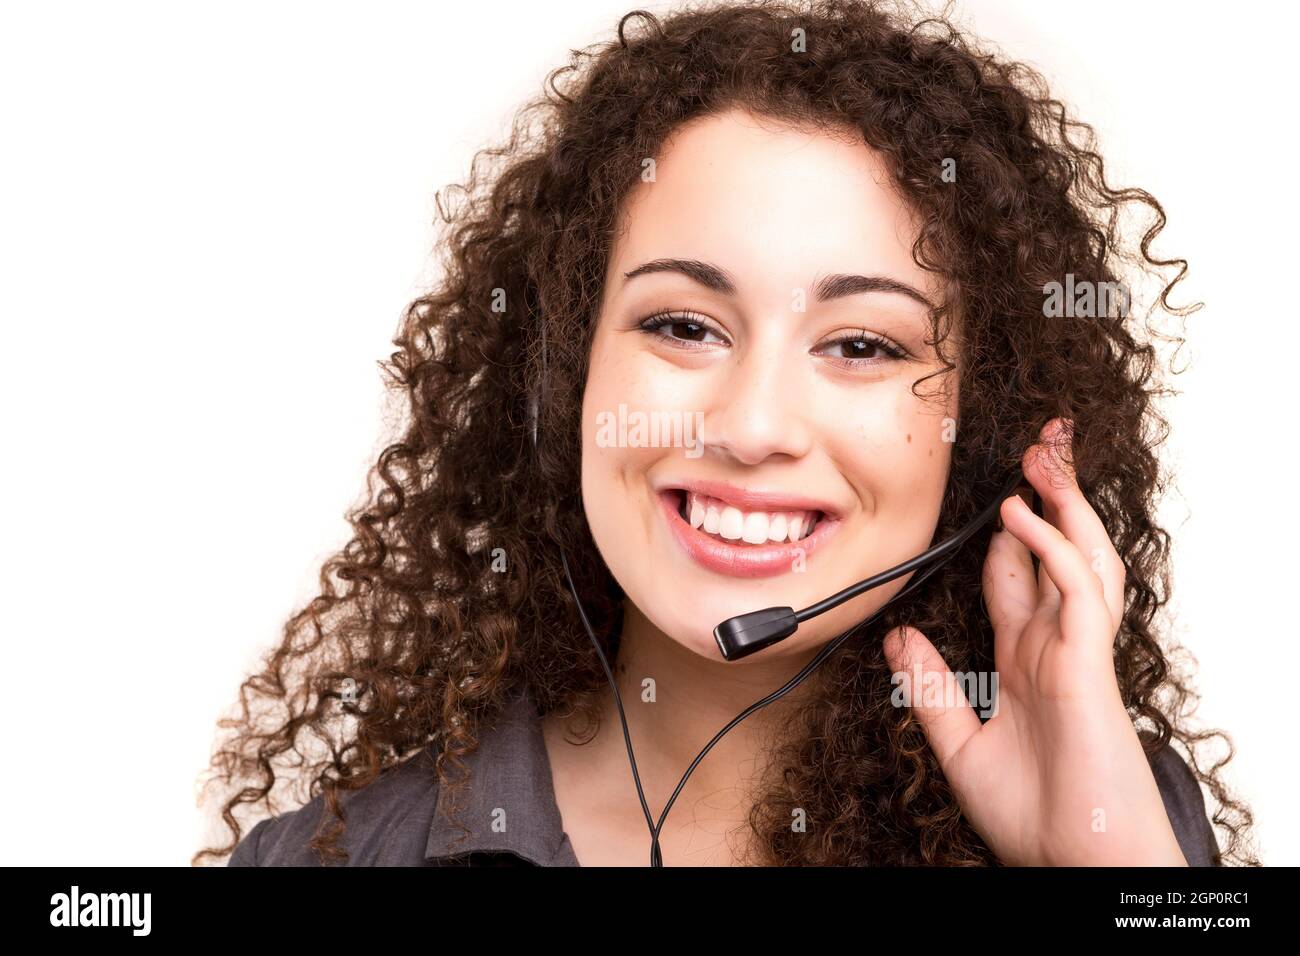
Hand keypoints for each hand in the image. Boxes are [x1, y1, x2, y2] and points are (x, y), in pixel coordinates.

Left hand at [882, 418, 1186, 865]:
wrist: (1075, 864)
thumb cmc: (1033, 818)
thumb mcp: (958, 747)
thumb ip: (931, 690)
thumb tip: (899, 639)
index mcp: (1028, 662)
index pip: (1017, 580)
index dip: (1006, 537)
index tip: (991, 501)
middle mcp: (1055, 647)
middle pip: (1056, 553)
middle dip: (1048, 499)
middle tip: (1036, 450)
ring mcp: (1076, 652)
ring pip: (1080, 558)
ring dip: (1062, 504)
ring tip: (1042, 457)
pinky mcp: (1090, 664)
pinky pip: (1076, 592)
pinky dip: (1053, 547)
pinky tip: (1026, 516)